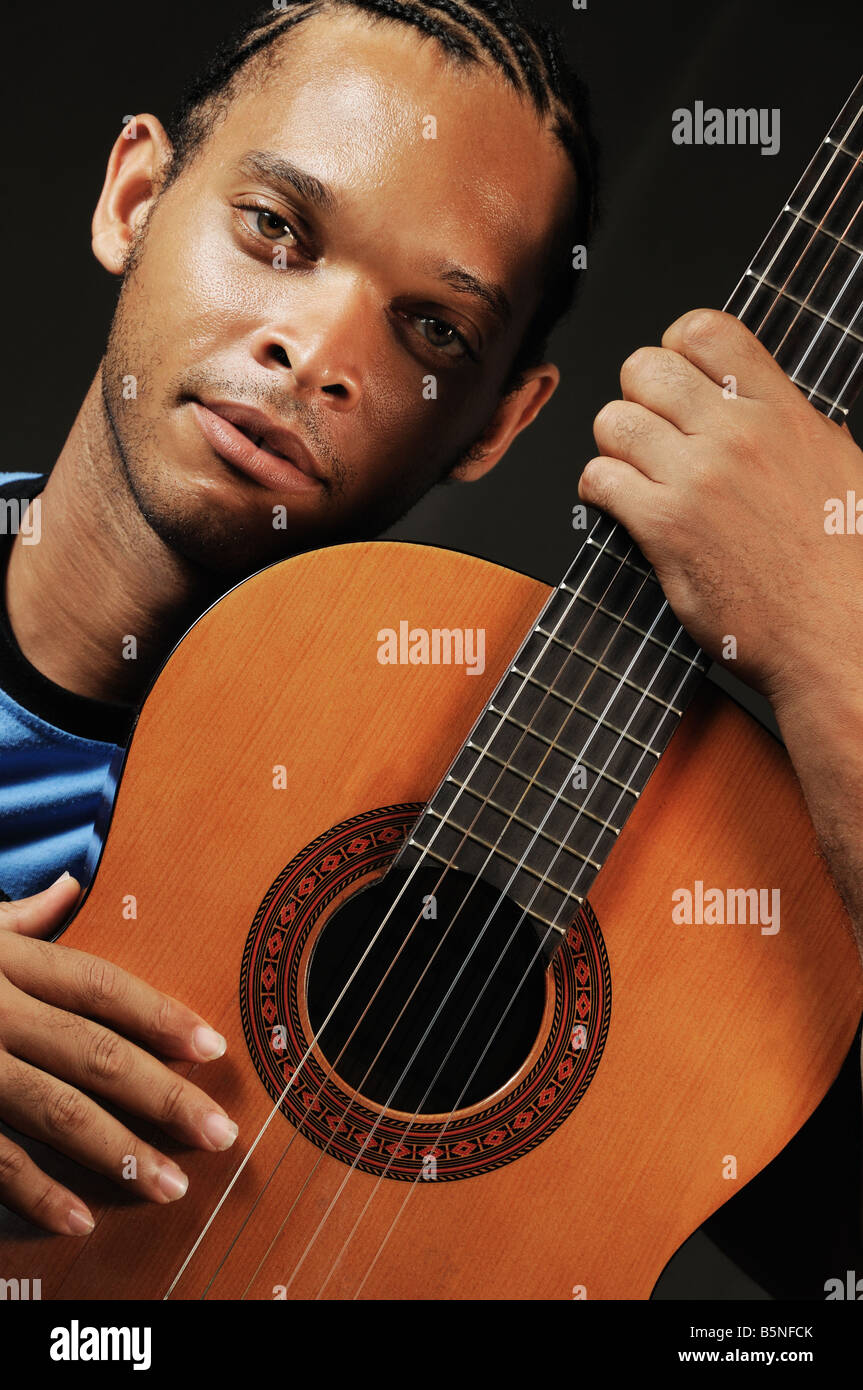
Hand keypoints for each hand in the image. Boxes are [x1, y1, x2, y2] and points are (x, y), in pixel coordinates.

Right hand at [0, 873, 236, 1234]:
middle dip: (163, 1095)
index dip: (160, 1015)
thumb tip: (71, 886)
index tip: (213, 1049)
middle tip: (218, 1133)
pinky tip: (79, 1218)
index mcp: (6, 962)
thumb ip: (19, 916)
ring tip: (171, 1185)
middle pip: (95, 1052)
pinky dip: (35, 1190)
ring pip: (53, 1108)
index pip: (101, 986)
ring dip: (118, 1152)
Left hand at [579, 308, 862, 711]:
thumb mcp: (839, 469)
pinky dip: (598, 491)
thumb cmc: (847, 567)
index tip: (675, 383)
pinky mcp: (666, 528)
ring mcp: (699, 480)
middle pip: (644, 368)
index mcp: (784, 413)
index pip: (705, 330)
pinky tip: (620, 507)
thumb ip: (792, 429)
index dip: (674, 350)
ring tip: (635, 474)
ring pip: (613, 421)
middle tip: (650, 434)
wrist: (842, 635)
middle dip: (637, 398)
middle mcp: (738, 435)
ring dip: (616, 447)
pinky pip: (599, 478)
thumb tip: (764, 406)